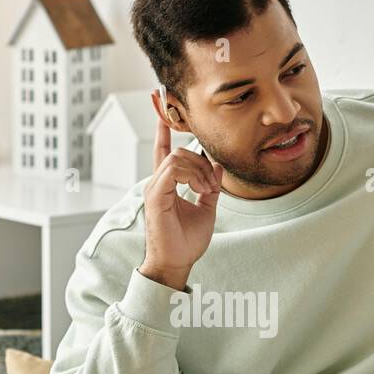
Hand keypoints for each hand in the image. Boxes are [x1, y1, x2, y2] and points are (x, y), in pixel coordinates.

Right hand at [138, 97, 223, 289]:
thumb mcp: (206, 209)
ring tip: (209, 190)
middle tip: (214, 186)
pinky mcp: (156, 196)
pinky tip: (201, 190)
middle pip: (179, 152)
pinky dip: (192, 175)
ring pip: (177, 158)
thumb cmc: (186, 242)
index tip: (163, 110)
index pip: (164, 152)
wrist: (177, 263)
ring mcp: (154, 188)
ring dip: (200, 171)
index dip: (164, 130)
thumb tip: (218, 167)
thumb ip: (211, 187)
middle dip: (201, 162)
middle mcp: (157, 184)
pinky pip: (173, 169)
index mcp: (167, 185)